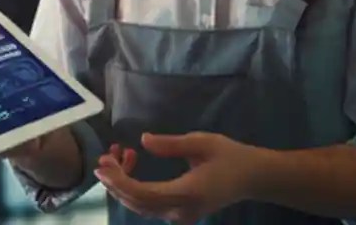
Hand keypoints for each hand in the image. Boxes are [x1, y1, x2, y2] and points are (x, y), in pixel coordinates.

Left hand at [94, 132, 262, 224]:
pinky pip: (149, 204)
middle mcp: (181, 211)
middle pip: (137, 203)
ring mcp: (180, 215)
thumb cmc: (229, 156)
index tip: (102, 166)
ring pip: (140, 205)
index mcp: (187, 194)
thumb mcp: (202, 142)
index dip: (119, 182)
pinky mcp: (179, 212)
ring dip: (122, 183)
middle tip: (104, 157)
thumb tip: (143, 141)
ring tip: (114, 156)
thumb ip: (171, 144)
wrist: (252, 178)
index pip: (143, 194)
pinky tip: (131, 163)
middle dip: (115, 182)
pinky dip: (134, 186)